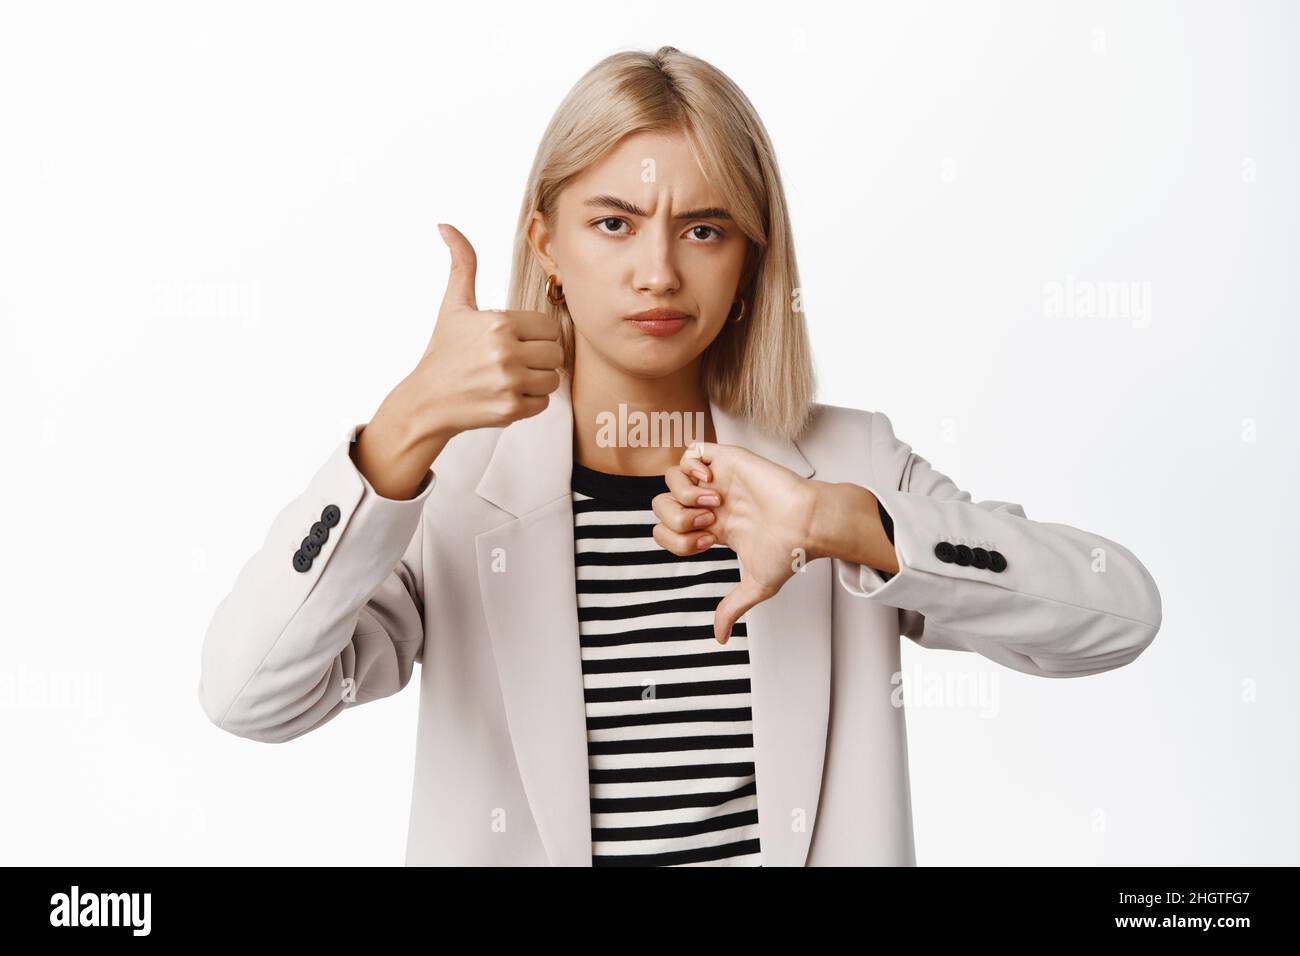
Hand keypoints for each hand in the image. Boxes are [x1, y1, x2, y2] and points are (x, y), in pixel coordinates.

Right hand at [402, 223, 565, 438]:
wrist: (426, 401)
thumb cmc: (444, 352)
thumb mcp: (454, 306)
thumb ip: (462, 265)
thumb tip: (446, 226)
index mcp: (499, 322)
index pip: (550, 328)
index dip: (536, 336)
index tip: (516, 342)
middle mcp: (505, 351)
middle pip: (556, 354)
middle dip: (539, 359)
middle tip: (513, 362)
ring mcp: (508, 382)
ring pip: (553, 379)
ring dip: (536, 381)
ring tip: (509, 379)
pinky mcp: (510, 409)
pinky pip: (543, 403)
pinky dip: (529, 402)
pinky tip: (505, 395)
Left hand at [651, 442, 819, 643]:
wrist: (807, 522)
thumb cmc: (790, 549)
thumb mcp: (756, 586)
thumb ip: (732, 608)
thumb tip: (719, 637)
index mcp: (713, 528)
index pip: (668, 532)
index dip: (678, 540)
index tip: (708, 543)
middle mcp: (711, 503)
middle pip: (662, 506)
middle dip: (678, 518)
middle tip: (710, 523)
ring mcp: (718, 480)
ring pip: (670, 479)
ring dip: (684, 494)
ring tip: (713, 502)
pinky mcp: (727, 459)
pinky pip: (690, 452)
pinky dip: (691, 467)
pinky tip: (709, 481)